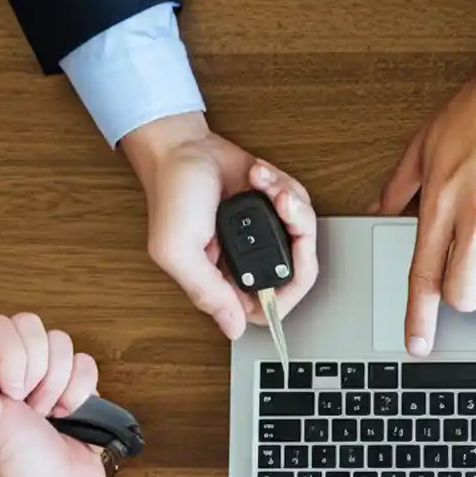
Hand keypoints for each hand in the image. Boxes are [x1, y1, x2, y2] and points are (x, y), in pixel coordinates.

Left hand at [0, 312, 105, 476]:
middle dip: (37, 368)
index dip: (11, 352)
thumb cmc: (13, 460)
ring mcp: (47, 375)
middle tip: (27, 403)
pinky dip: (81, 391)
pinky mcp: (76, 386)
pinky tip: (68, 413)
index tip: (9, 390)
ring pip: (63, 343)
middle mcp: (13, 368)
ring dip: (59, 383)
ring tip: (47, 413)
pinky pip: (87, 362)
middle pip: (32, 327)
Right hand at [122, 112, 318, 339]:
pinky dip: (284, 187)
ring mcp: (263, 233)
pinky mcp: (275, 206)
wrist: (181, 147)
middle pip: (298, 271)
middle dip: (299, 237)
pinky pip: (300, 206)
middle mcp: (247, 260)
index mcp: (224, 280)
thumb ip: (207, 292)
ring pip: (304, 236)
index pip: (267, 309)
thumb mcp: (178, 251)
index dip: (286, 293)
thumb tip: (234, 329)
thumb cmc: (171, 195)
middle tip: (285, 210)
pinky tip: (259, 177)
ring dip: (291, 205)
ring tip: (266, 186)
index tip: (290, 265)